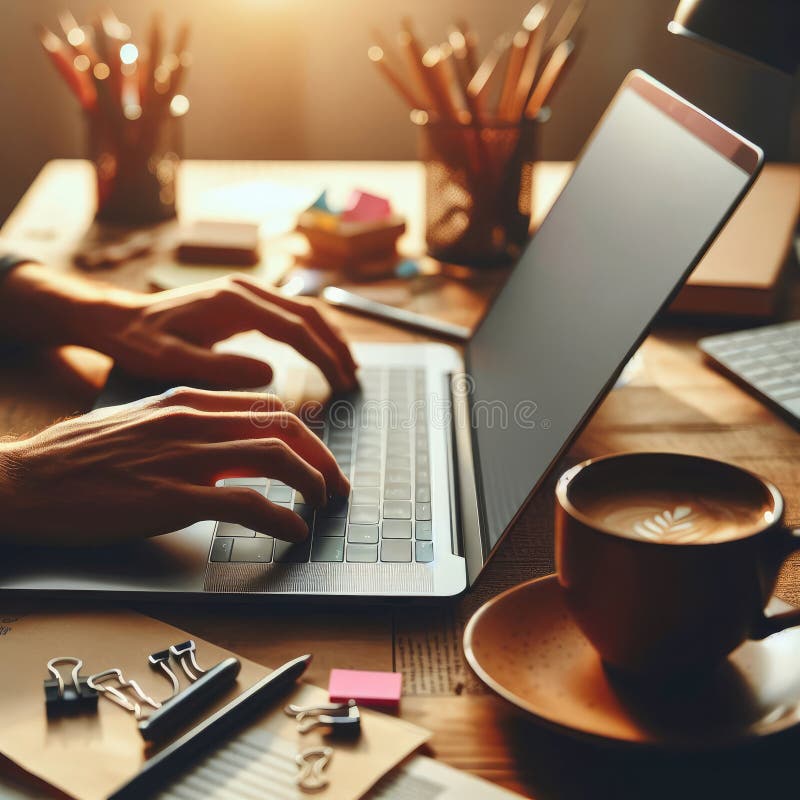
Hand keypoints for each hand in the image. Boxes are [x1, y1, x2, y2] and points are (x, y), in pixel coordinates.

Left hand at [0, 265, 357, 390]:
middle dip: (336, 346)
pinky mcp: (243, 301)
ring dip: (329, 337)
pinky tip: (320, 352)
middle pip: (309, 313)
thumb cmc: (140, 342)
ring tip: (348, 368)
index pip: (294, 327)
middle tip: (353, 378)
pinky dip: (312, 333)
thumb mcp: (172, 362)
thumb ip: (220, 367)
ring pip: (304, 310)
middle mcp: (245, 290)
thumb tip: (271, 375)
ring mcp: (246, 292)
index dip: (323, 356)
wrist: (118, 319)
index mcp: (233, 302)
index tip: (341, 381)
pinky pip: (290, 314)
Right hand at [0, 388, 349, 546]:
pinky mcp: (172, 498)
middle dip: (321, 456)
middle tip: (336, 484)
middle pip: (283, 426)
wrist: (25, 482)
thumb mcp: (137, 423)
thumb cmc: (76, 458)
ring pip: (275, 457)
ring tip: (321, 505)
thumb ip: (183, 425)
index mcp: (184, 400)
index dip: (302, 433)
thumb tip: (224, 444)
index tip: (316, 457)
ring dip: (311, 483)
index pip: (266, 405)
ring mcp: (183, 457)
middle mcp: (191, 420)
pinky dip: (281, 517)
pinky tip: (293, 530)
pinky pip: (248, 503)